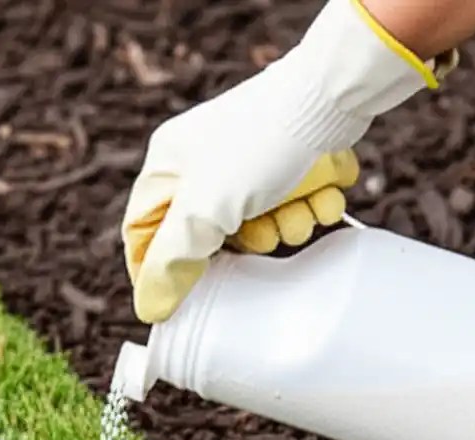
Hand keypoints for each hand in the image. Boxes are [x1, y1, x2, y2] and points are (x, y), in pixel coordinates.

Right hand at [121, 0, 456, 323]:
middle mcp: (205, 165)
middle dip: (246, 243)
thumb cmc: (259, 142)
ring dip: (285, 227)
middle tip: (262, 235)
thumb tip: (150, 308)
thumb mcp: (204, 208)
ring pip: (260, 228)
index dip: (160, 268)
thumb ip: (173, 261)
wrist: (330, 97)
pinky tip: (321, 193)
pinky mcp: (291, 168)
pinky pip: (295, 209)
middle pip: (210, 238)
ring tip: (297, 208)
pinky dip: (312, 207)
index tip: (182, 299)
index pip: (144, 233)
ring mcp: (250, 167)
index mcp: (169, 167)